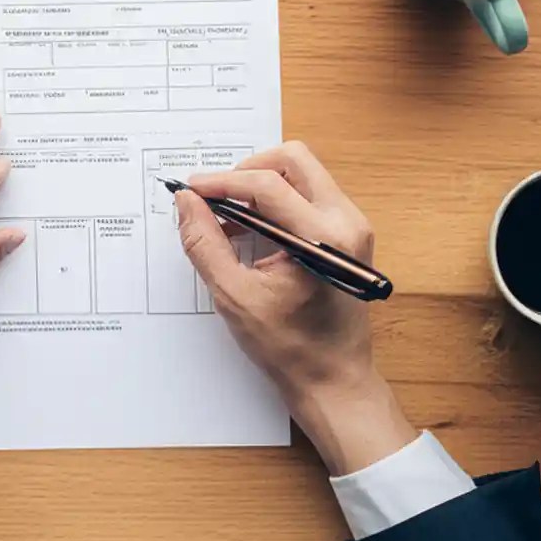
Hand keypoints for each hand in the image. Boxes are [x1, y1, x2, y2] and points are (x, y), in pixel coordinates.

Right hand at [175, 141, 415, 474]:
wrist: (335, 380)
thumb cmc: (290, 348)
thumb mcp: (235, 295)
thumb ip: (205, 243)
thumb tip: (187, 202)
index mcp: (322, 238)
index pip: (266, 184)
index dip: (222, 181)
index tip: (191, 190)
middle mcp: (347, 222)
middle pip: (294, 160)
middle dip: (247, 170)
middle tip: (216, 197)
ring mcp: (354, 226)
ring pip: (303, 174)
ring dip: (262, 186)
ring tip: (228, 219)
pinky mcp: (351, 235)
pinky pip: (311, 196)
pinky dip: (277, 202)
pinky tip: (251, 231)